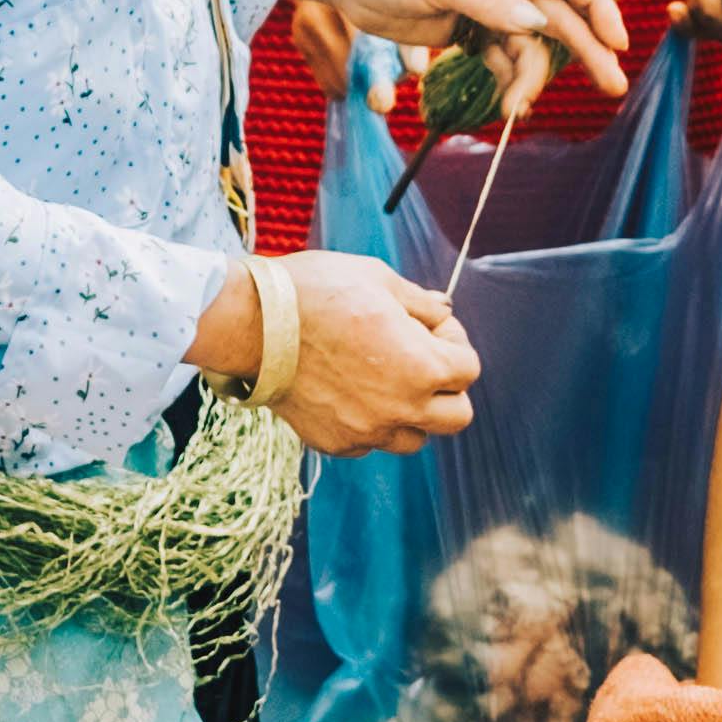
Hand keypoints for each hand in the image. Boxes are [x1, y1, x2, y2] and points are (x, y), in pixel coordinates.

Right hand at [265, 250, 480, 453]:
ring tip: (383, 379)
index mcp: (422, 366)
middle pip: (456, 417)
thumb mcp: (377, 279)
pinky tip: (347, 391)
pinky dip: (369, 423)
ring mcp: (367, 430)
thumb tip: (443, 311)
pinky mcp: (335, 442)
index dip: (453, 342)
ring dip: (411, 412)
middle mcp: (401, 407)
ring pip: (414, 438)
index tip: (427, 327)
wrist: (252, 323)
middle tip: (418, 359)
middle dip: (446, 387)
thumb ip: (421, 302)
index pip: (469, 369)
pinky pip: (369, 443)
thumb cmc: (316, 291)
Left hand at [297, 0, 629, 103]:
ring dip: (533, 77)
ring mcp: (491, 8)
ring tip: (520, 108)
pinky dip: (509, 82)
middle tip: (613, 87)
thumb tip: (537, 23)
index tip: (617, 41)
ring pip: (532, 46)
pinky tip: (509, 105)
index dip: (597, 6)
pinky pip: (503, 61)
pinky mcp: (471, 34)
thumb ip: (487, 1)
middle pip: (561, 16)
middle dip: (587, 51)